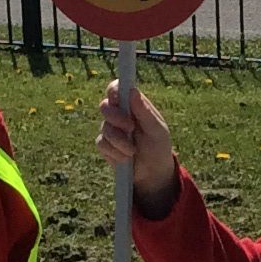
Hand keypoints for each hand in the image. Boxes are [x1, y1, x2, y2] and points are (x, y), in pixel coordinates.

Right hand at [97, 81, 176, 207]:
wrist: (153, 173)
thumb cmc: (158, 146)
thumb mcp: (157, 129)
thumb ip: (145, 111)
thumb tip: (132, 90)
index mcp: (132, 105)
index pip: (116, 89)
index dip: (113, 90)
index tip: (117, 99)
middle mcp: (118, 114)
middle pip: (105, 106)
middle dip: (116, 118)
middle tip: (130, 128)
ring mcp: (110, 129)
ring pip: (104, 128)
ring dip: (119, 141)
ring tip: (133, 151)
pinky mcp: (105, 145)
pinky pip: (102, 144)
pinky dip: (115, 152)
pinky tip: (126, 158)